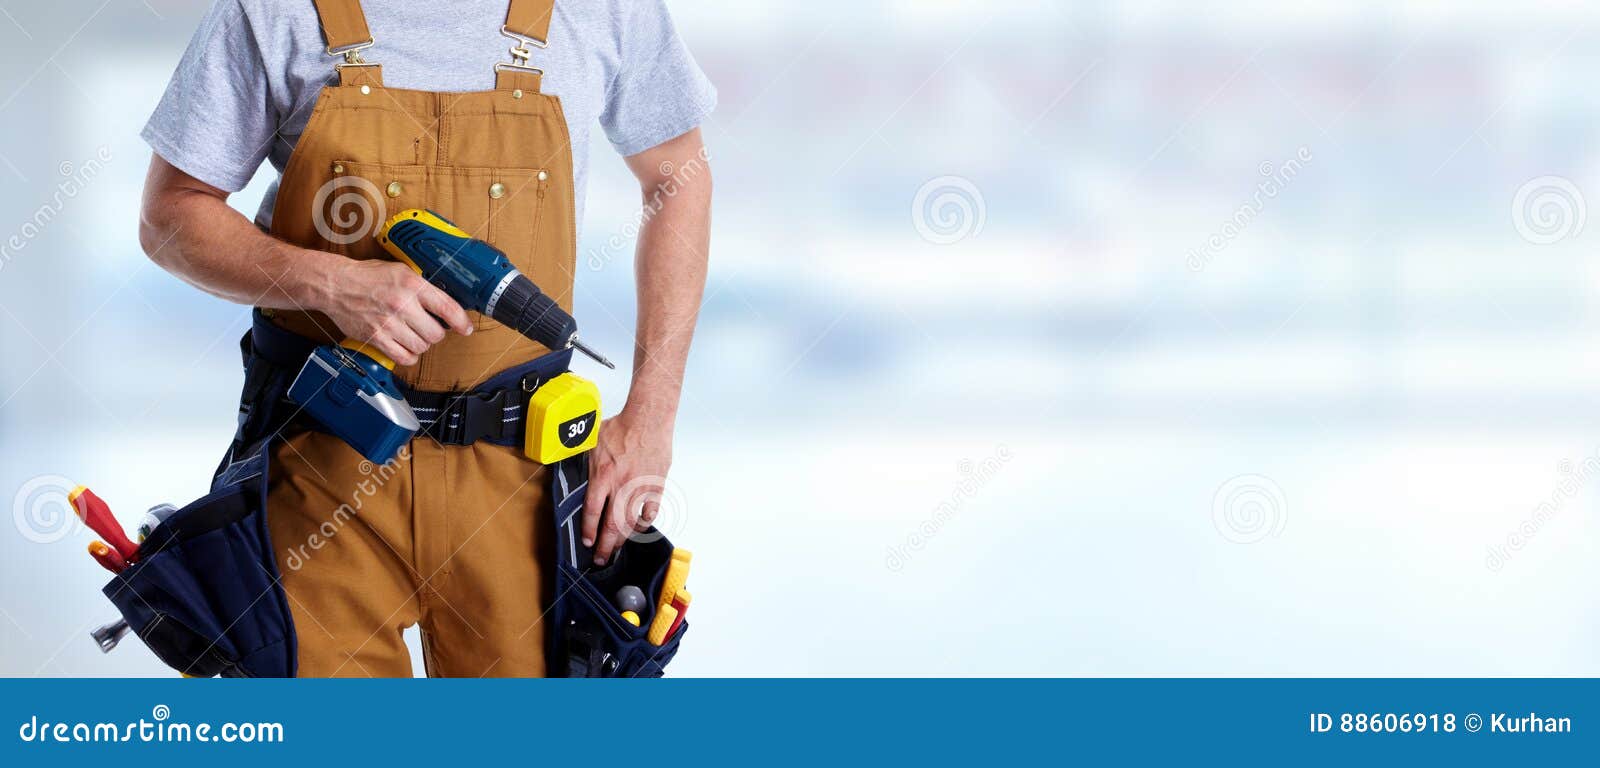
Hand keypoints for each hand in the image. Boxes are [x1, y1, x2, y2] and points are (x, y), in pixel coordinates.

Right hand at [318, 258, 472, 365]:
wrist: (335, 285)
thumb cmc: (366, 276)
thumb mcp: (400, 270)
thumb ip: (421, 286)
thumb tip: (443, 301)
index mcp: (411, 285)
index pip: (447, 308)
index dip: (461, 322)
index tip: (465, 328)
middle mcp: (402, 304)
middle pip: (436, 333)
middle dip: (436, 333)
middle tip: (428, 327)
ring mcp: (389, 323)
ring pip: (421, 347)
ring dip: (420, 343)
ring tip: (412, 334)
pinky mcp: (377, 338)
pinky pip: (404, 357)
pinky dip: (408, 355)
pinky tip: (404, 346)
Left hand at [582, 408, 674, 564]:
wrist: (648, 419)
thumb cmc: (621, 427)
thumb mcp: (592, 441)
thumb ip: (581, 459)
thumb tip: (567, 467)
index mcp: (603, 476)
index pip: (593, 511)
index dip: (589, 531)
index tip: (587, 543)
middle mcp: (621, 486)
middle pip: (612, 524)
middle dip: (605, 546)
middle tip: (601, 559)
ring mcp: (640, 488)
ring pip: (631, 522)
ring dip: (622, 539)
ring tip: (616, 549)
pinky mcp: (655, 486)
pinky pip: (650, 511)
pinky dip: (644, 522)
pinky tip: (639, 527)